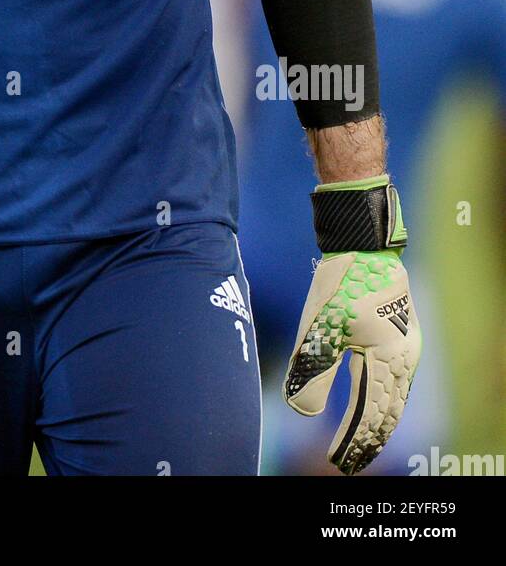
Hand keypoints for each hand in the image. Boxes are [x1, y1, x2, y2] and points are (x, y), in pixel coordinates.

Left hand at [284, 247, 421, 474]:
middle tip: (347, 464)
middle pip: (388, 414)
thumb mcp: (320, 330)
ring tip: (361, 446)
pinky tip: (373, 409)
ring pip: (396, 400)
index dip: (353, 442)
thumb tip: (302, 414)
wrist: (363, 245)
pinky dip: (385, 403)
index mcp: (388, 361)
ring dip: (378, 425)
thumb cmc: (340, 284)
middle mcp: (405, 359)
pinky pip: (397, 382)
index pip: (370, 416)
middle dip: (368, 442)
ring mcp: (408, 347)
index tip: (336, 461)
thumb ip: (313, 373)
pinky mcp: (403, 336)